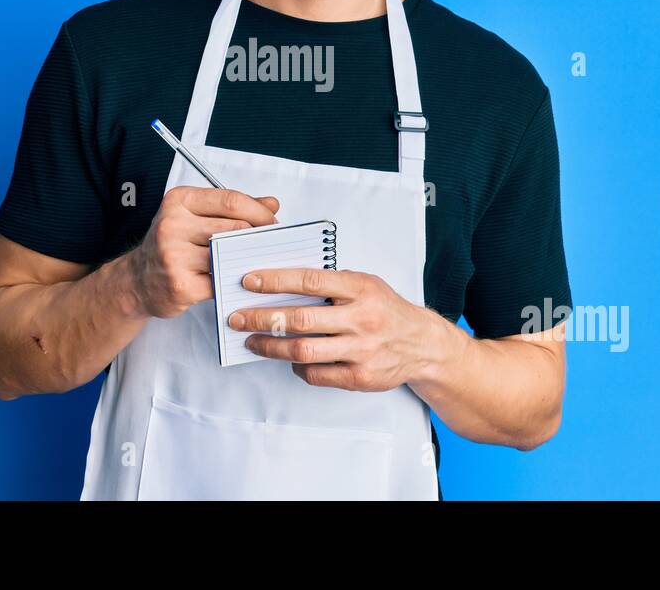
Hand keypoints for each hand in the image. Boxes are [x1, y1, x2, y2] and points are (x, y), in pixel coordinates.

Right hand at [128, 187, 278, 318]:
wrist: (136, 281)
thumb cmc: (171, 245)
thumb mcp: (195, 216)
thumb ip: (232, 208)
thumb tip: (272, 203)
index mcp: (179, 201)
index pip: (230, 200)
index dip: (259, 211)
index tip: (273, 222)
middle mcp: (172, 225)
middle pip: (234, 227)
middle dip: (258, 236)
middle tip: (272, 244)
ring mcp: (174, 256)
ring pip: (229, 255)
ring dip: (248, 260)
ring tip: (257, 261)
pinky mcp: (180, 285)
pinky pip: (220, 281)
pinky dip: (234, 281)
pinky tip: (239, 280)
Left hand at [227, 268, 434, 390]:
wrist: (422, 344)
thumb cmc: (386, 310)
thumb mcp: (366, 284)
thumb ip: (331, 284)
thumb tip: (282, 283)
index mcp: (361, 288)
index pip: (311, 281)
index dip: (276, 281)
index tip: (250, 281)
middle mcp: (362, 319)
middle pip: (301, 320)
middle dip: (262, 318)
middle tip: (237, 318)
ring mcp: (361, 350)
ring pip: (304, 350)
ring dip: (271, 347)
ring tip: (252, 342)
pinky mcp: (360, 377)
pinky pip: (317, 374)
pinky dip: (297, 367)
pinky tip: (288, 359)